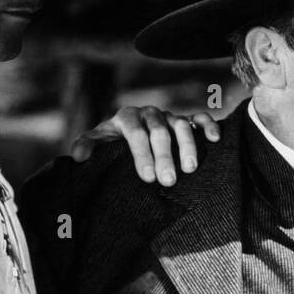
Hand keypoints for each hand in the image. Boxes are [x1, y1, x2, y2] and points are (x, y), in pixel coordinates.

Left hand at [71, 106, 220, 184]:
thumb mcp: (99, 143)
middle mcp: (149, 114)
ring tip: (190, 169)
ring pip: (180, 125)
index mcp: (127, 117)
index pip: (135, 132)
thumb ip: (88, 146)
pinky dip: (208, 125)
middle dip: (164, 155)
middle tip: (168, 180)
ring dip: (187, 145)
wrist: (129, 136)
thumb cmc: (114, 144)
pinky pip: (199, 118)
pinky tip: (215, 139)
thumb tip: (78, 157)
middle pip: (159, 130)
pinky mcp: (186, 121)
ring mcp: (169, 116)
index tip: (147, 177)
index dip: (141, 153)